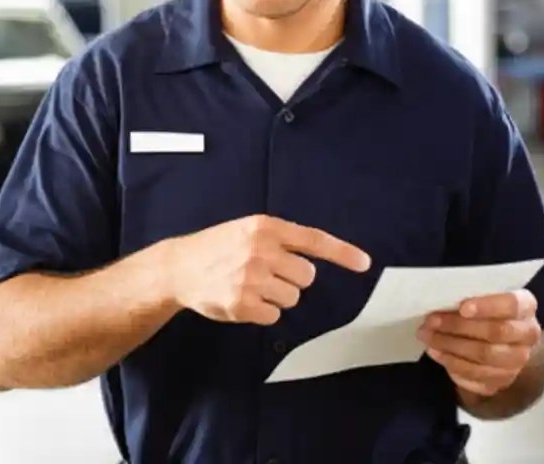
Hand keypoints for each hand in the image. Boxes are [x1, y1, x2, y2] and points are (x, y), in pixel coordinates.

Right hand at [164, 214, 370, 325]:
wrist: (179, 267)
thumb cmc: (218, 247)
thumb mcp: (247, 230)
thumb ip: (279, 240)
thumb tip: (314, 263)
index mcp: (264, 227)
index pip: (313, 240)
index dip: (342, 253)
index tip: (365, 263)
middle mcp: (260, 250)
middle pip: (307, 277)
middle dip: (292, 279)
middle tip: (266, 274)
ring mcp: (251, 278)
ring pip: (292, 298)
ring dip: (277, 296)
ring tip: (250, 286)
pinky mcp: (242, 304)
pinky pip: (274, 315)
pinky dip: (262, 312)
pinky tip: (243, 299)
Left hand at [417, 289, 541, 397]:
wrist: (500, 341)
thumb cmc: (485, 311)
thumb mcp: (482, 296)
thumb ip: (469, 296)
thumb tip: (441, 300)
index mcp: (526, 307)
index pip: (511, 305)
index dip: (487, 307)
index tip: (462, 307)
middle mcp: (527, 336)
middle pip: (495, 333)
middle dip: (458, 327)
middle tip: (431, 321)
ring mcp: (516, 363)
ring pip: (483, 357)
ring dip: (450, 346)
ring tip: (427, 337)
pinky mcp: (501, 382)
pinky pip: (476, 377)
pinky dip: (452, 364)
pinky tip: (436, 353)